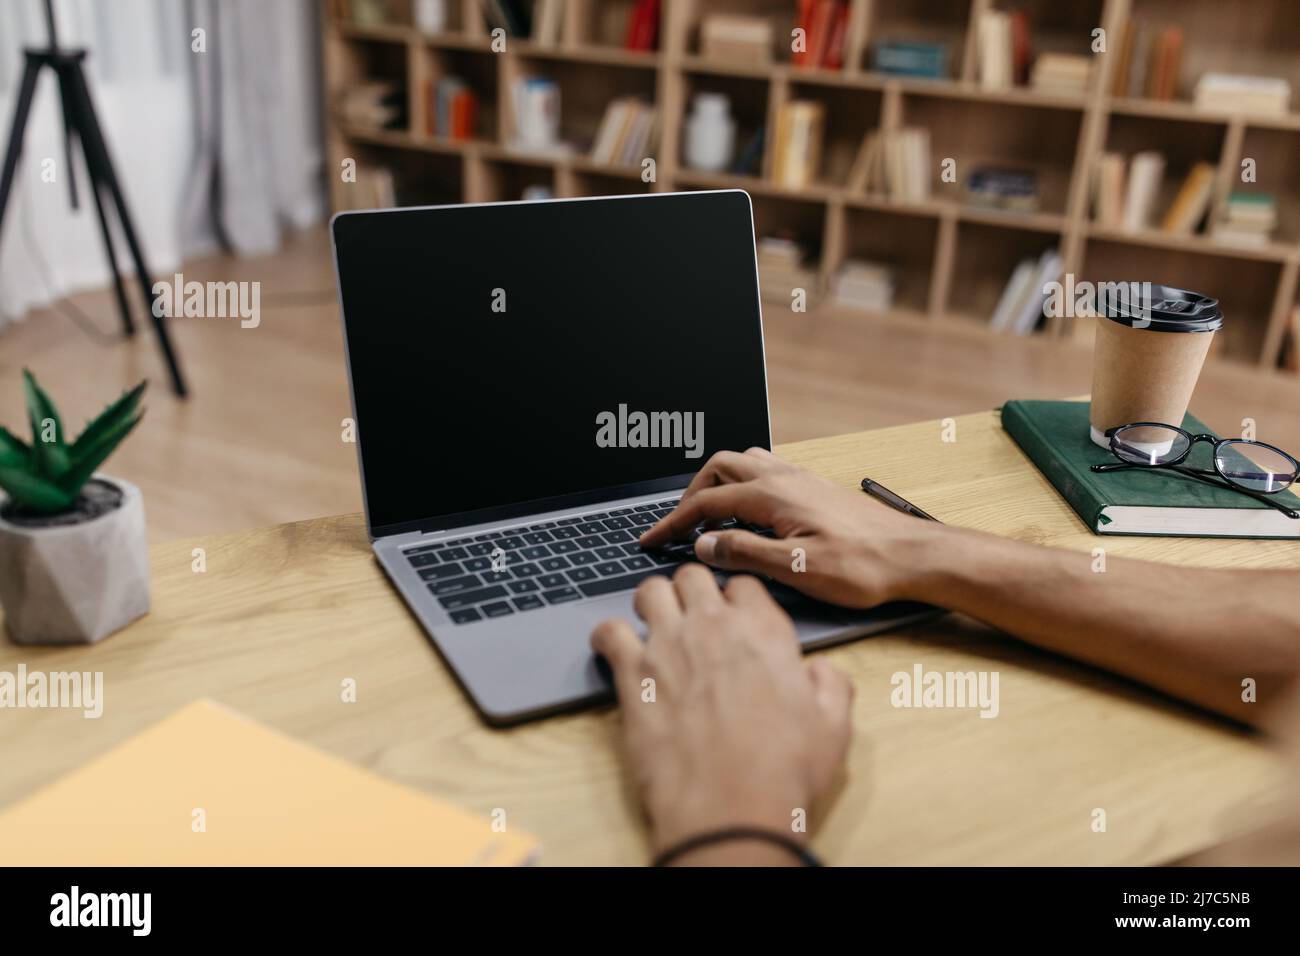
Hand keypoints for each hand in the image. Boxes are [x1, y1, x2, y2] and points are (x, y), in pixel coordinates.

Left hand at [591, 565, 852, 863]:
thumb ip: (830, 685)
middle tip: (690, 614)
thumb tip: (819, 671)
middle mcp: (714, 627)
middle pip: (693, 575)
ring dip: (652, 601)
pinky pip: (609, 632)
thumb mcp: (833, 726)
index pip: (743, 584)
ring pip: (650, 590)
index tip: (732, 616)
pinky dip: (608, 636)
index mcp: (764, 631)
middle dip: (692, 590)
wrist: (730, 809)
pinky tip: (612, 648)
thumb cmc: (782, 772)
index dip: (737, 598)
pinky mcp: (632, 675)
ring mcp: (668, 646)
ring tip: (652, 622)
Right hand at [639, 448, 940, 607]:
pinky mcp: (815, 488)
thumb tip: (703, 546)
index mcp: (774, 495)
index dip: (672, 522)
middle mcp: (785, 478)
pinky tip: (751, 516)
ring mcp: (802, 479)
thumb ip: (745, 554)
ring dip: (718, 485)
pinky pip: (766, 472)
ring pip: (743, 464)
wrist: (914, 557)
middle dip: (691, 495)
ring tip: (710, 520)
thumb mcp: (798, 569)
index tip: (650, 540)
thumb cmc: (864, 567)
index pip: (706, 503)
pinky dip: (744, 487)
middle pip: (719, 469)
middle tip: (678, 527)